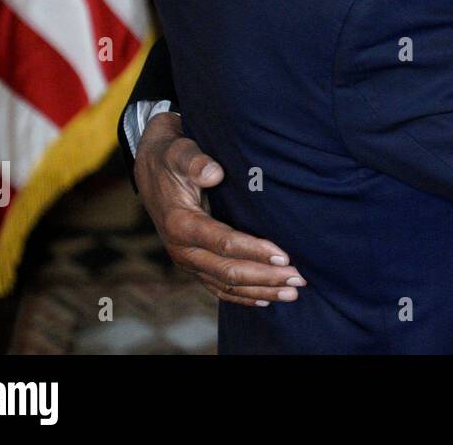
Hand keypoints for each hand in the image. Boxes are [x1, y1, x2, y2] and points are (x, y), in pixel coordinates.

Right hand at [133, 111, 306, 305]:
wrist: (152, 168)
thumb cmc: (172, 157)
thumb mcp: (180, 152)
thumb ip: (195, 162)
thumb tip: (214, 173)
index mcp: (181, 224)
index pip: (224, 243)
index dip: (255, 251)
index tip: (285, 255)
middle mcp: (181, 250)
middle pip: (229, 272)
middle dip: (266, 277)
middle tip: (299, 280)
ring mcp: (187, 261)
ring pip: (226, 285)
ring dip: (261, 290)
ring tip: (292, 294)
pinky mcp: (193, 264)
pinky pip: (217, 287)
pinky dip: (242, 296)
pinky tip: (265, 299)